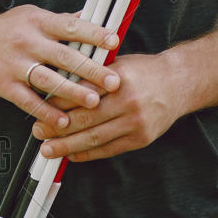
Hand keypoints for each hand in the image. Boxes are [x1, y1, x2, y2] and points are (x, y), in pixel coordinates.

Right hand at [0, 5, 121, 126]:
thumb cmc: (3, 30)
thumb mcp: (31, 16)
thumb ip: (60, 21)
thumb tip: (88, 17)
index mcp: (38, 22)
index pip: (70, 26)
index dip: (93, 34)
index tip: (113, 41)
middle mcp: (28, 42)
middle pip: (64, 56)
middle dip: (90, 69)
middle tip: (113, 80)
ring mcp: (15, 65)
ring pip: (48, 80)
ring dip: (72, 92)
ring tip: (92, 101)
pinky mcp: (5, 85)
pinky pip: (28, 101)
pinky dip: (46, 112)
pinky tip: (63, 121)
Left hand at [30, 53, 183, 162]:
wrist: (179, 83)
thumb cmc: (145, 71)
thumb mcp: (118, 63)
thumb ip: (92, 76)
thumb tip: (59, 88)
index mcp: (119, 77)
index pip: (82, 92)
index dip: (58, 102)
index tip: (40, 107)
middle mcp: (128, 100)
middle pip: (85, 118)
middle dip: (57, 127)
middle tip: (38, 131)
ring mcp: (135, 122)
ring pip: (94, 137)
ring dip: (67, 146)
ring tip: (49, 149)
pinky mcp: (141, 138)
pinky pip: (109, 150)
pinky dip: (88, 154)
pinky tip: (72, 154)